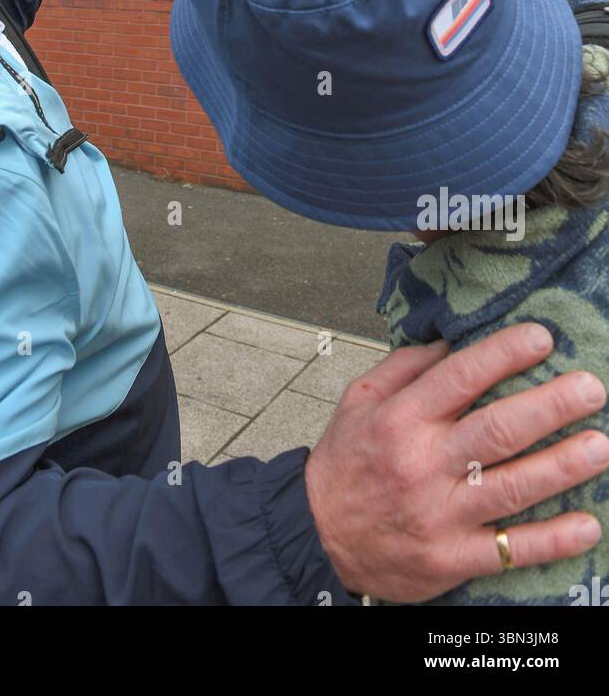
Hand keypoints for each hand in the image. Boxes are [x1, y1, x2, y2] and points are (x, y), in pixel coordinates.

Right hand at [305, 323, 607, 602]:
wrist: (316, 536)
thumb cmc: (345, 464)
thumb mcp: (358, 401)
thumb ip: (404, 367)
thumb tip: (451, 341)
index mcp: (400, 419)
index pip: (460, 377)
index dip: (504, 354)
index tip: (542, 337)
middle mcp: (423, 463)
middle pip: (497, 429)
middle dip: (550, 406)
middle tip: (591, 388)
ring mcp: (439, 514)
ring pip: (512, 486)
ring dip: (562, 466)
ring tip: (599, 445)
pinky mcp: (451, 559)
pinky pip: (509, 550)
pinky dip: (551, 540)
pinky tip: (586, 524)